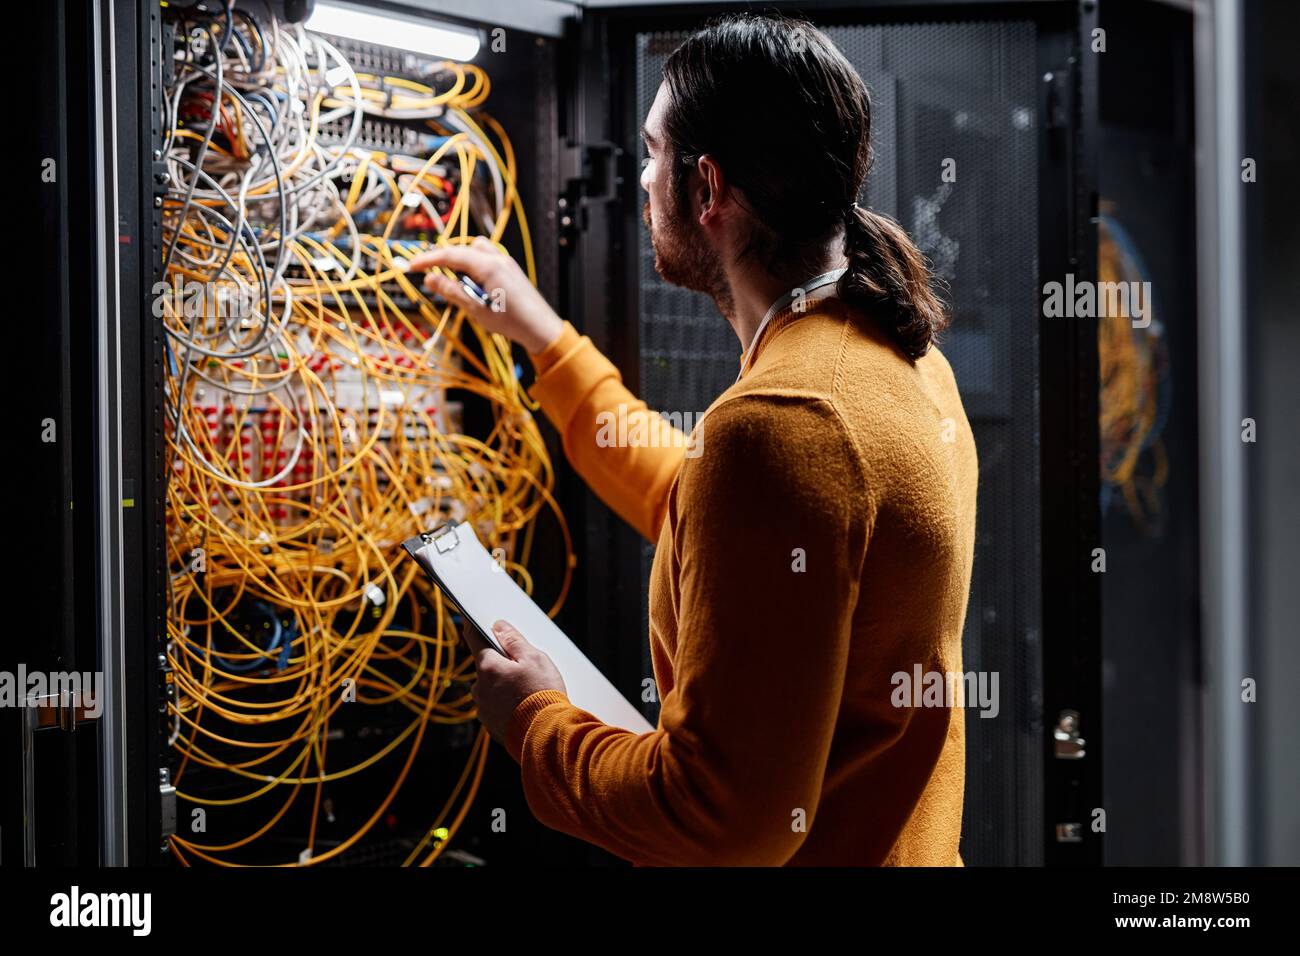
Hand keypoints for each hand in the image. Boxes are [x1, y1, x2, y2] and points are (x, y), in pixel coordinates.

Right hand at [408, 237, 563, 355]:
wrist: (540, 327)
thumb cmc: (511, 320)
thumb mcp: (475, 308)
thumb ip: (452, 291)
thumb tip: (430, 278)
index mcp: (488, 266)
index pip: (451, 255)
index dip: (429, 259)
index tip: (412, 266)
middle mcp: (497, 258)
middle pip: (462, 250)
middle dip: (443, 261)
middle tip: (429, 276)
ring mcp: (505, 262)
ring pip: (475, 250)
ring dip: (460, 262)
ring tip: (455, 284)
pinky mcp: (509, 269)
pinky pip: (486, 258)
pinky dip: (473, 265)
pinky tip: (473, 284)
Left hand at [465, 619, 566, 747]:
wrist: (547, 735)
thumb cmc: (542, 694)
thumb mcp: (534, 658)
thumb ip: (514, 640)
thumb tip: (499, 627)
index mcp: (487, 667)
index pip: (475, 639)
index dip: (477, 628)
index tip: (475, 621)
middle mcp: (479, 688)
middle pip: (487, 667)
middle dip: (501, 664)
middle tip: (524, 667)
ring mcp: (483, 710)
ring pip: (491, 689)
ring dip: (504, 687)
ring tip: (529, 691)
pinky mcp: (491, 727)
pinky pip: (497, 708)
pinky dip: (507, 705)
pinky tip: (525, 707)